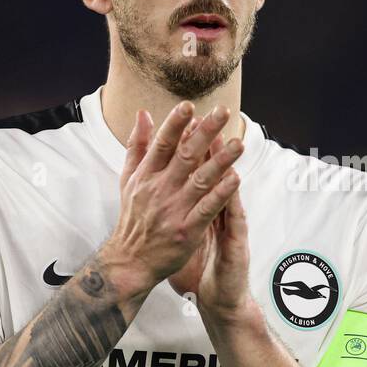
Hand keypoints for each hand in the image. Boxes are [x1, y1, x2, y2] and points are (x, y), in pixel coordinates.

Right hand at [99, 101, 243, 297]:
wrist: (130, 260)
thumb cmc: (133, 217)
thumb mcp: (128, 179)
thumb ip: (137, 145)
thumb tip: (143, 114)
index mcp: (146, 175)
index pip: (162, 144)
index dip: (176, 124)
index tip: (189, 105)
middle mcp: (160, 189)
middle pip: (185, 156)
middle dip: (205, 132)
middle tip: (222, 113)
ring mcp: (174, 210)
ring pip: (201, 180)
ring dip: (221, 161)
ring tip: (238, 144)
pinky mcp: (187, 230)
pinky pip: (207, 209)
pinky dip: (221, 194)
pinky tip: (235, 179)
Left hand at [168, 134, 251, 322]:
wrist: (222, 296)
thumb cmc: (207, 265)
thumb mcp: (189, 232)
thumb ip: (184, 206)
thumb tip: (167, 185)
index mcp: (203, 205)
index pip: (197, 170)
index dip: (191, 144)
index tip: (187, 117)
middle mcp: (219, 210)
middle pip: (214, 171)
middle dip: (212, 143)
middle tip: (214, 117)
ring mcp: (229, 223)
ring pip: (226, 187)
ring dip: (226, 163)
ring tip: (226, 138)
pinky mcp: (236, 240)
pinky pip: (231, 216)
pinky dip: (230, 197)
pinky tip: (234, 180)